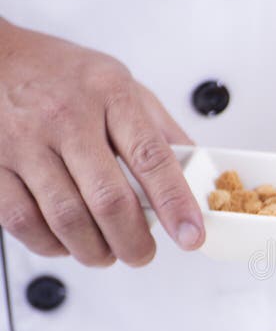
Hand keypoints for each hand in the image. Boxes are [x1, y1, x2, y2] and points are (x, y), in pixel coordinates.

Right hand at [0, 20, 203, 265]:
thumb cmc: (63, 76)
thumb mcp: (122, 85)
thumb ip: (161, 130)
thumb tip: (197, 172)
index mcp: (110, 95)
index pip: (152, 158)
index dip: (176, 204)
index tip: (192, 237)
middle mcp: (66, 118)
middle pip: (108, 199)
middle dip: (133, 242)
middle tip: (143, 254)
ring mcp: (24, 142)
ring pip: (67, 218)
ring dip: (95, 250)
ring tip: (108, 252)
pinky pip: (24, 222)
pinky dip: (51, 245)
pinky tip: (67, 242)